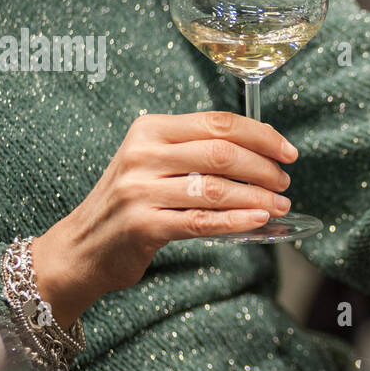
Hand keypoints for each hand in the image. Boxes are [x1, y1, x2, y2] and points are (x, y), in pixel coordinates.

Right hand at [32, 112, 298, 326]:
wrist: (82, 247)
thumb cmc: (130, 203)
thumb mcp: (154, 163)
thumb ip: (196, 151)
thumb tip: (262, 148)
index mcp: (150, 130)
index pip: (218, 123)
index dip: (261, 135)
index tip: (288, 152)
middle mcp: (142, 154)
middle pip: (221, 153)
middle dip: (263, 168)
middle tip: (284, 183)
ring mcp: (140, 190)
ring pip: (215, 188)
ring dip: (257, 198)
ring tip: (279, 206)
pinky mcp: (143, 226)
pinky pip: (201, 221)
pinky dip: (236, 221)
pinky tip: (259, 221)